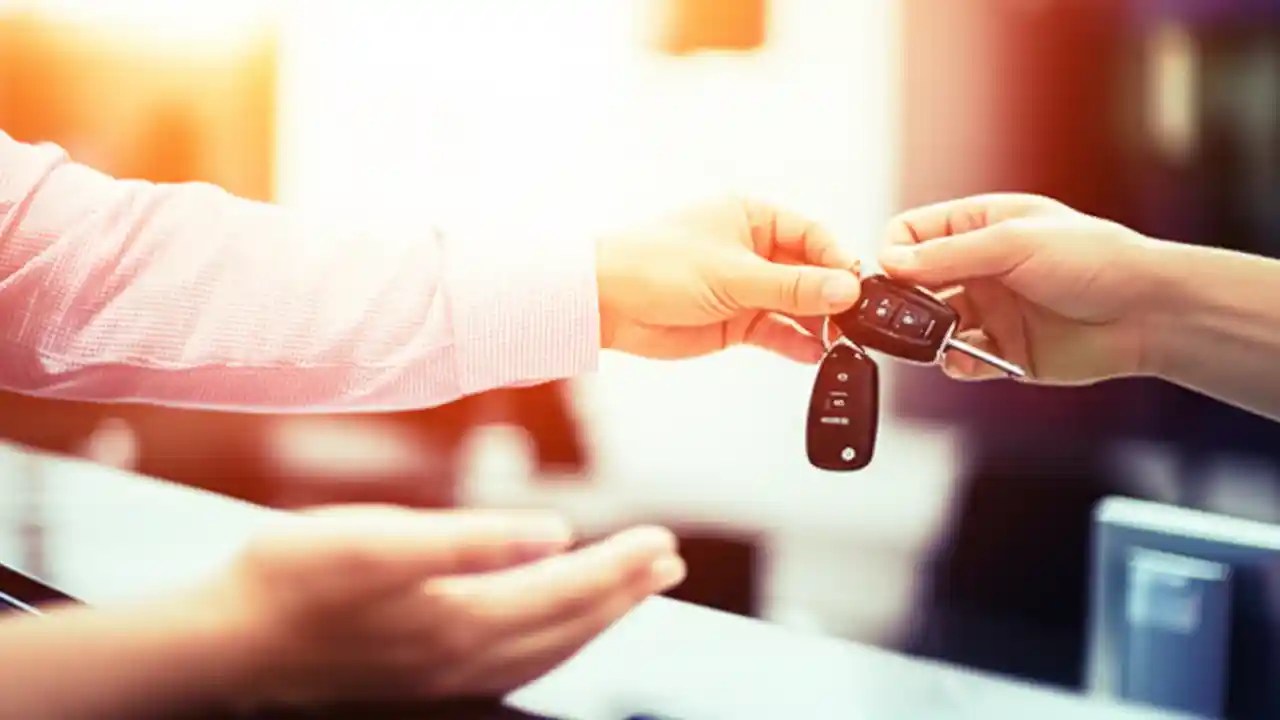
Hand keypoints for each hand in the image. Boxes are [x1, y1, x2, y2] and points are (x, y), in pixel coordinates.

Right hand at [204, 506, 683, 706]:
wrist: (230, 641)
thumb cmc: (295, 579)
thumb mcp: (378, 541)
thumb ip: (471, 540)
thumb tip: (554, 532)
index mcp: (463, 619)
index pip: (566, 591)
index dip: (618, 567)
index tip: (663, 540)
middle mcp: (466, 658)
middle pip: (569, 626)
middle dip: (624, 594)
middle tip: (668, 562)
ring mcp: (447, 674)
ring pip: (549, 649)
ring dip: (597, 619)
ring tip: (632, 592)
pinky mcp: (427, 675)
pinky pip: (519, 662)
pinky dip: (556, 641)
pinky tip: (555, 626)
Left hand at [596, 197, 861, 362]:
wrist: (606, 302)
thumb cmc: (652, 265)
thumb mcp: (732, 275)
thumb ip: (792, 287)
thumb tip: (844, 289)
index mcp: (752, 217)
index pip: (813, 235)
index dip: (836, 261)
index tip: (855, 287)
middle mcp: (752, 250)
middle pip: (809, 273)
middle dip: (829, 297)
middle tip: (850, 320)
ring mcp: (744, 287)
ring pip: (795, 306)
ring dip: (815, 324)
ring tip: (835, 342)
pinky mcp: (734, 321)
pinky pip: (776, 331)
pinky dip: (794, 342)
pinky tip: (811, 353)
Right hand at [877, 193, 1162, 383]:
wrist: (1147, 313)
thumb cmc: (1097, 260)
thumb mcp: (1015, 243)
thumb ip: (950, 254)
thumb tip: (893, 262)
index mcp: (981, 226)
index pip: (912, 233)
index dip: (895, 252)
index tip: (893, 274)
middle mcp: (980, 268)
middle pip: (914, 283)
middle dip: (903, 301)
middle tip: (900, 316)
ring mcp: (991, 310)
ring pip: (932, 326)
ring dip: (926, 335)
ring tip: (937, 340)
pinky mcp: (1003, 351)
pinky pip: (960, 361)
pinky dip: (955, 363)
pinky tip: (965, 360)